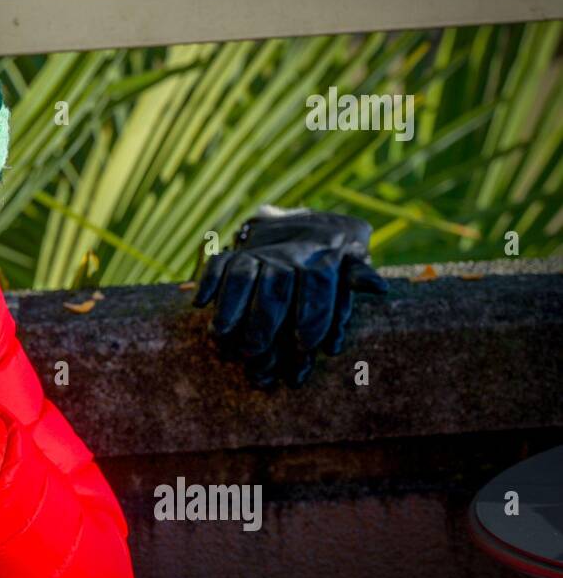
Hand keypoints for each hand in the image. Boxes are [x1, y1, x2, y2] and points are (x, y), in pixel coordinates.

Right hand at [191, 207, 388, 387]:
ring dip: (230, 305)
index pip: (316, 281)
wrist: (303, 226)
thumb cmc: (331, 261)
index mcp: (321, 256)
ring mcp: (258, 252)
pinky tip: (199, 303)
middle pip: (275, 284)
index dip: (313, 313)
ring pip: (242, 273)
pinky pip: (218, 263)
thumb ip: (357, 278)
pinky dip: (208, 281)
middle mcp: (288, 253)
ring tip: (221, 336)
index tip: (306, 345)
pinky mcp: (234, 255)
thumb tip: (378, 287)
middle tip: (253, 352)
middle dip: (263, 320)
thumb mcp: (351, 265)